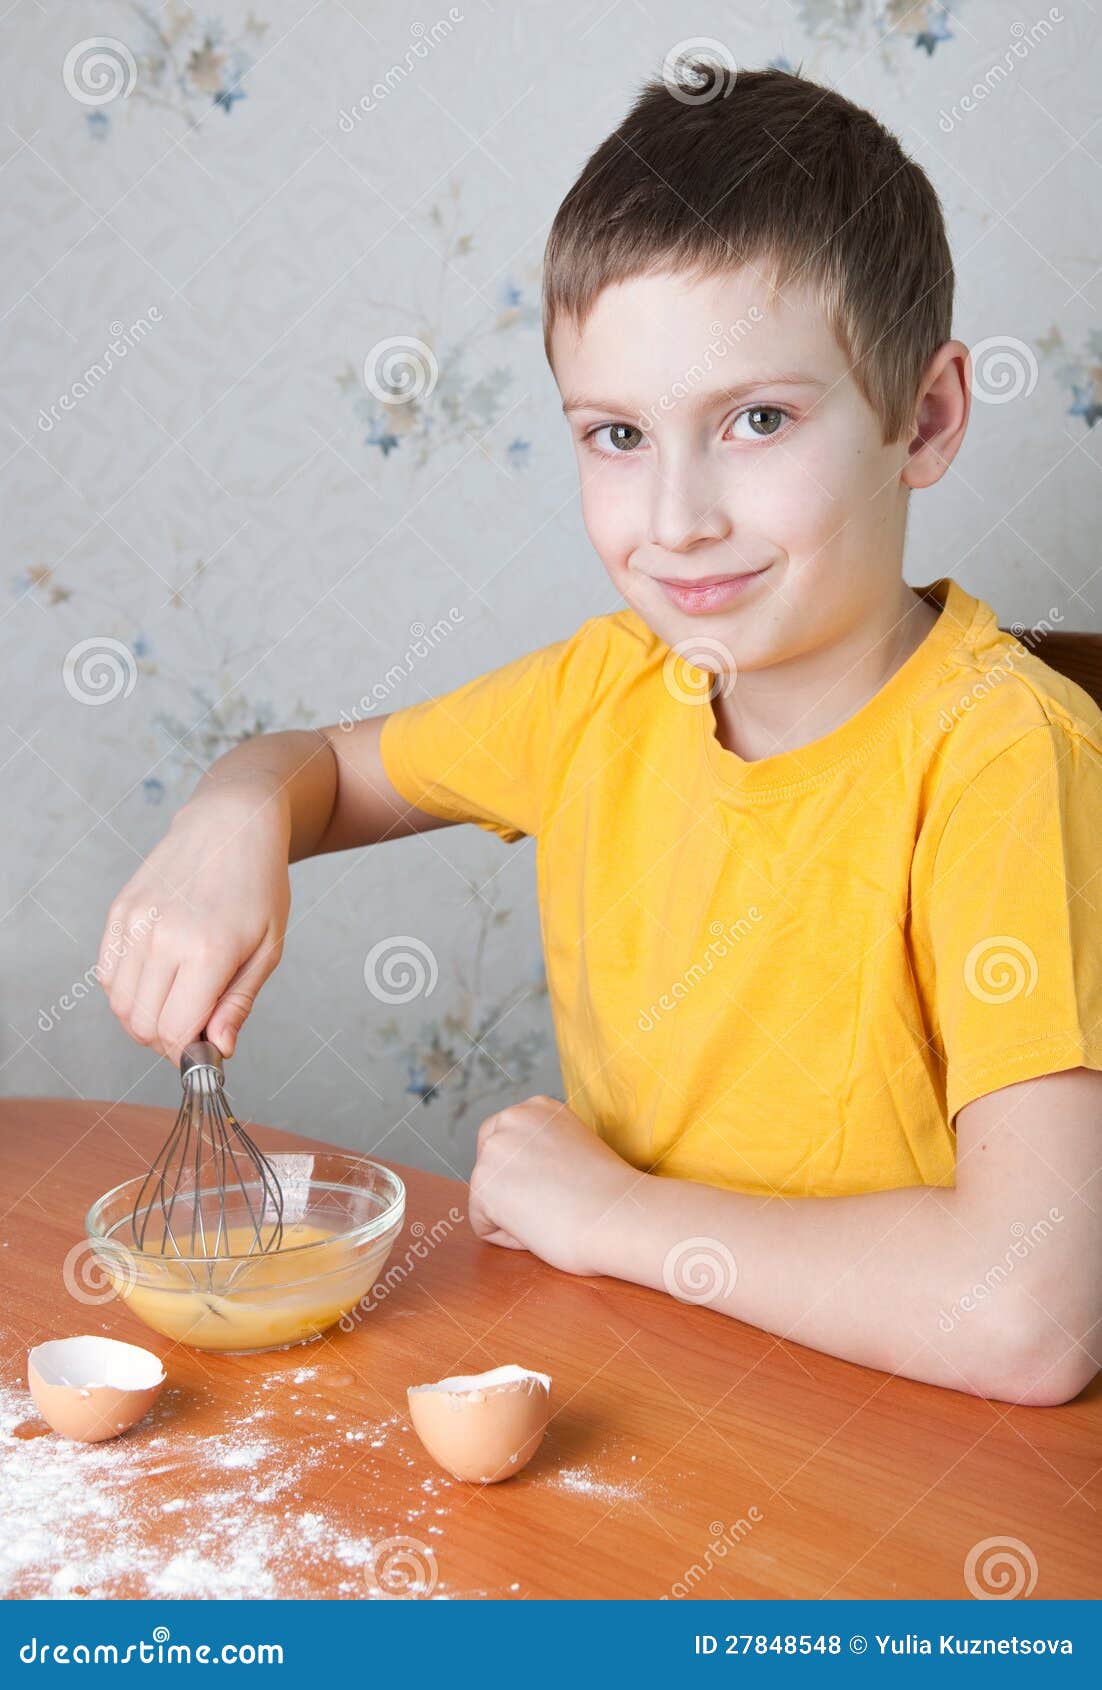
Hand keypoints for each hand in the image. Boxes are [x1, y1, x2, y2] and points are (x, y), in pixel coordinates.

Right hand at [97, 786, 291, 1063]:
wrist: (231, 823)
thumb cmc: (258, 886)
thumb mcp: (268, 949)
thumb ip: (238, 1002)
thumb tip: (219, 1050)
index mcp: (208, 951)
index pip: (175, 1032)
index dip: (187, 1054)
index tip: (204, 1050)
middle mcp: (164, 937)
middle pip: (141, 1024)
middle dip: (165, 1040)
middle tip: (192, 1026)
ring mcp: (136, 922)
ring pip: (119, 1004)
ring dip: (143, 1018)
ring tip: (176, 1001)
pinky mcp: (120, 911)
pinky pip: (107, 973)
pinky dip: (125, 990)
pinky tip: (157, 978)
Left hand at [468, 1093, 640, 1275]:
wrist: (619, 1215)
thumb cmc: (610, 1196)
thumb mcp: (576, 1149)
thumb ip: (545, 1149)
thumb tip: (524, 1172)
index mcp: (539, 1107)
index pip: (505, 1141)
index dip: (524, 1173)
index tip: (556, 1186)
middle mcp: (512, 1118)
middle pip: (488, 1166)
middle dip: (510, 1190)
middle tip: (553, 1202)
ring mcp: (495, 1149)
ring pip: (487, 1197)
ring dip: (514, 1215)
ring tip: (554, 1212)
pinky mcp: (483, 1184)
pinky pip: (483, 1225)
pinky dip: (509, 1238)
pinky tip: (543, 1227)